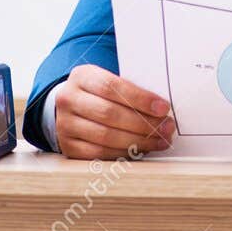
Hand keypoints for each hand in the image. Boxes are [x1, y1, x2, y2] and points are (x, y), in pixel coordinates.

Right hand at [54, 64, 174, 159]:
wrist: (71, 108)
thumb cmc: (99, 94)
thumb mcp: (108, 81)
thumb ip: (130, 90)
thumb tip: (161, 108)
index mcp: (82, 76)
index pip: (112, 87)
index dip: (140, 99)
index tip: (163, 108)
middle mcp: (68, 99)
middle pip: (109, 114)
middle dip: (143, 123)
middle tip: (166, 128)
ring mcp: (65, 125)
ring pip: (106, 137)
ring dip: (138, 141)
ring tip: (159, 140)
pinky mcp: (68, 147)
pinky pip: (100, 154)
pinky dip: (124, 153)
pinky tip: (141, 150)